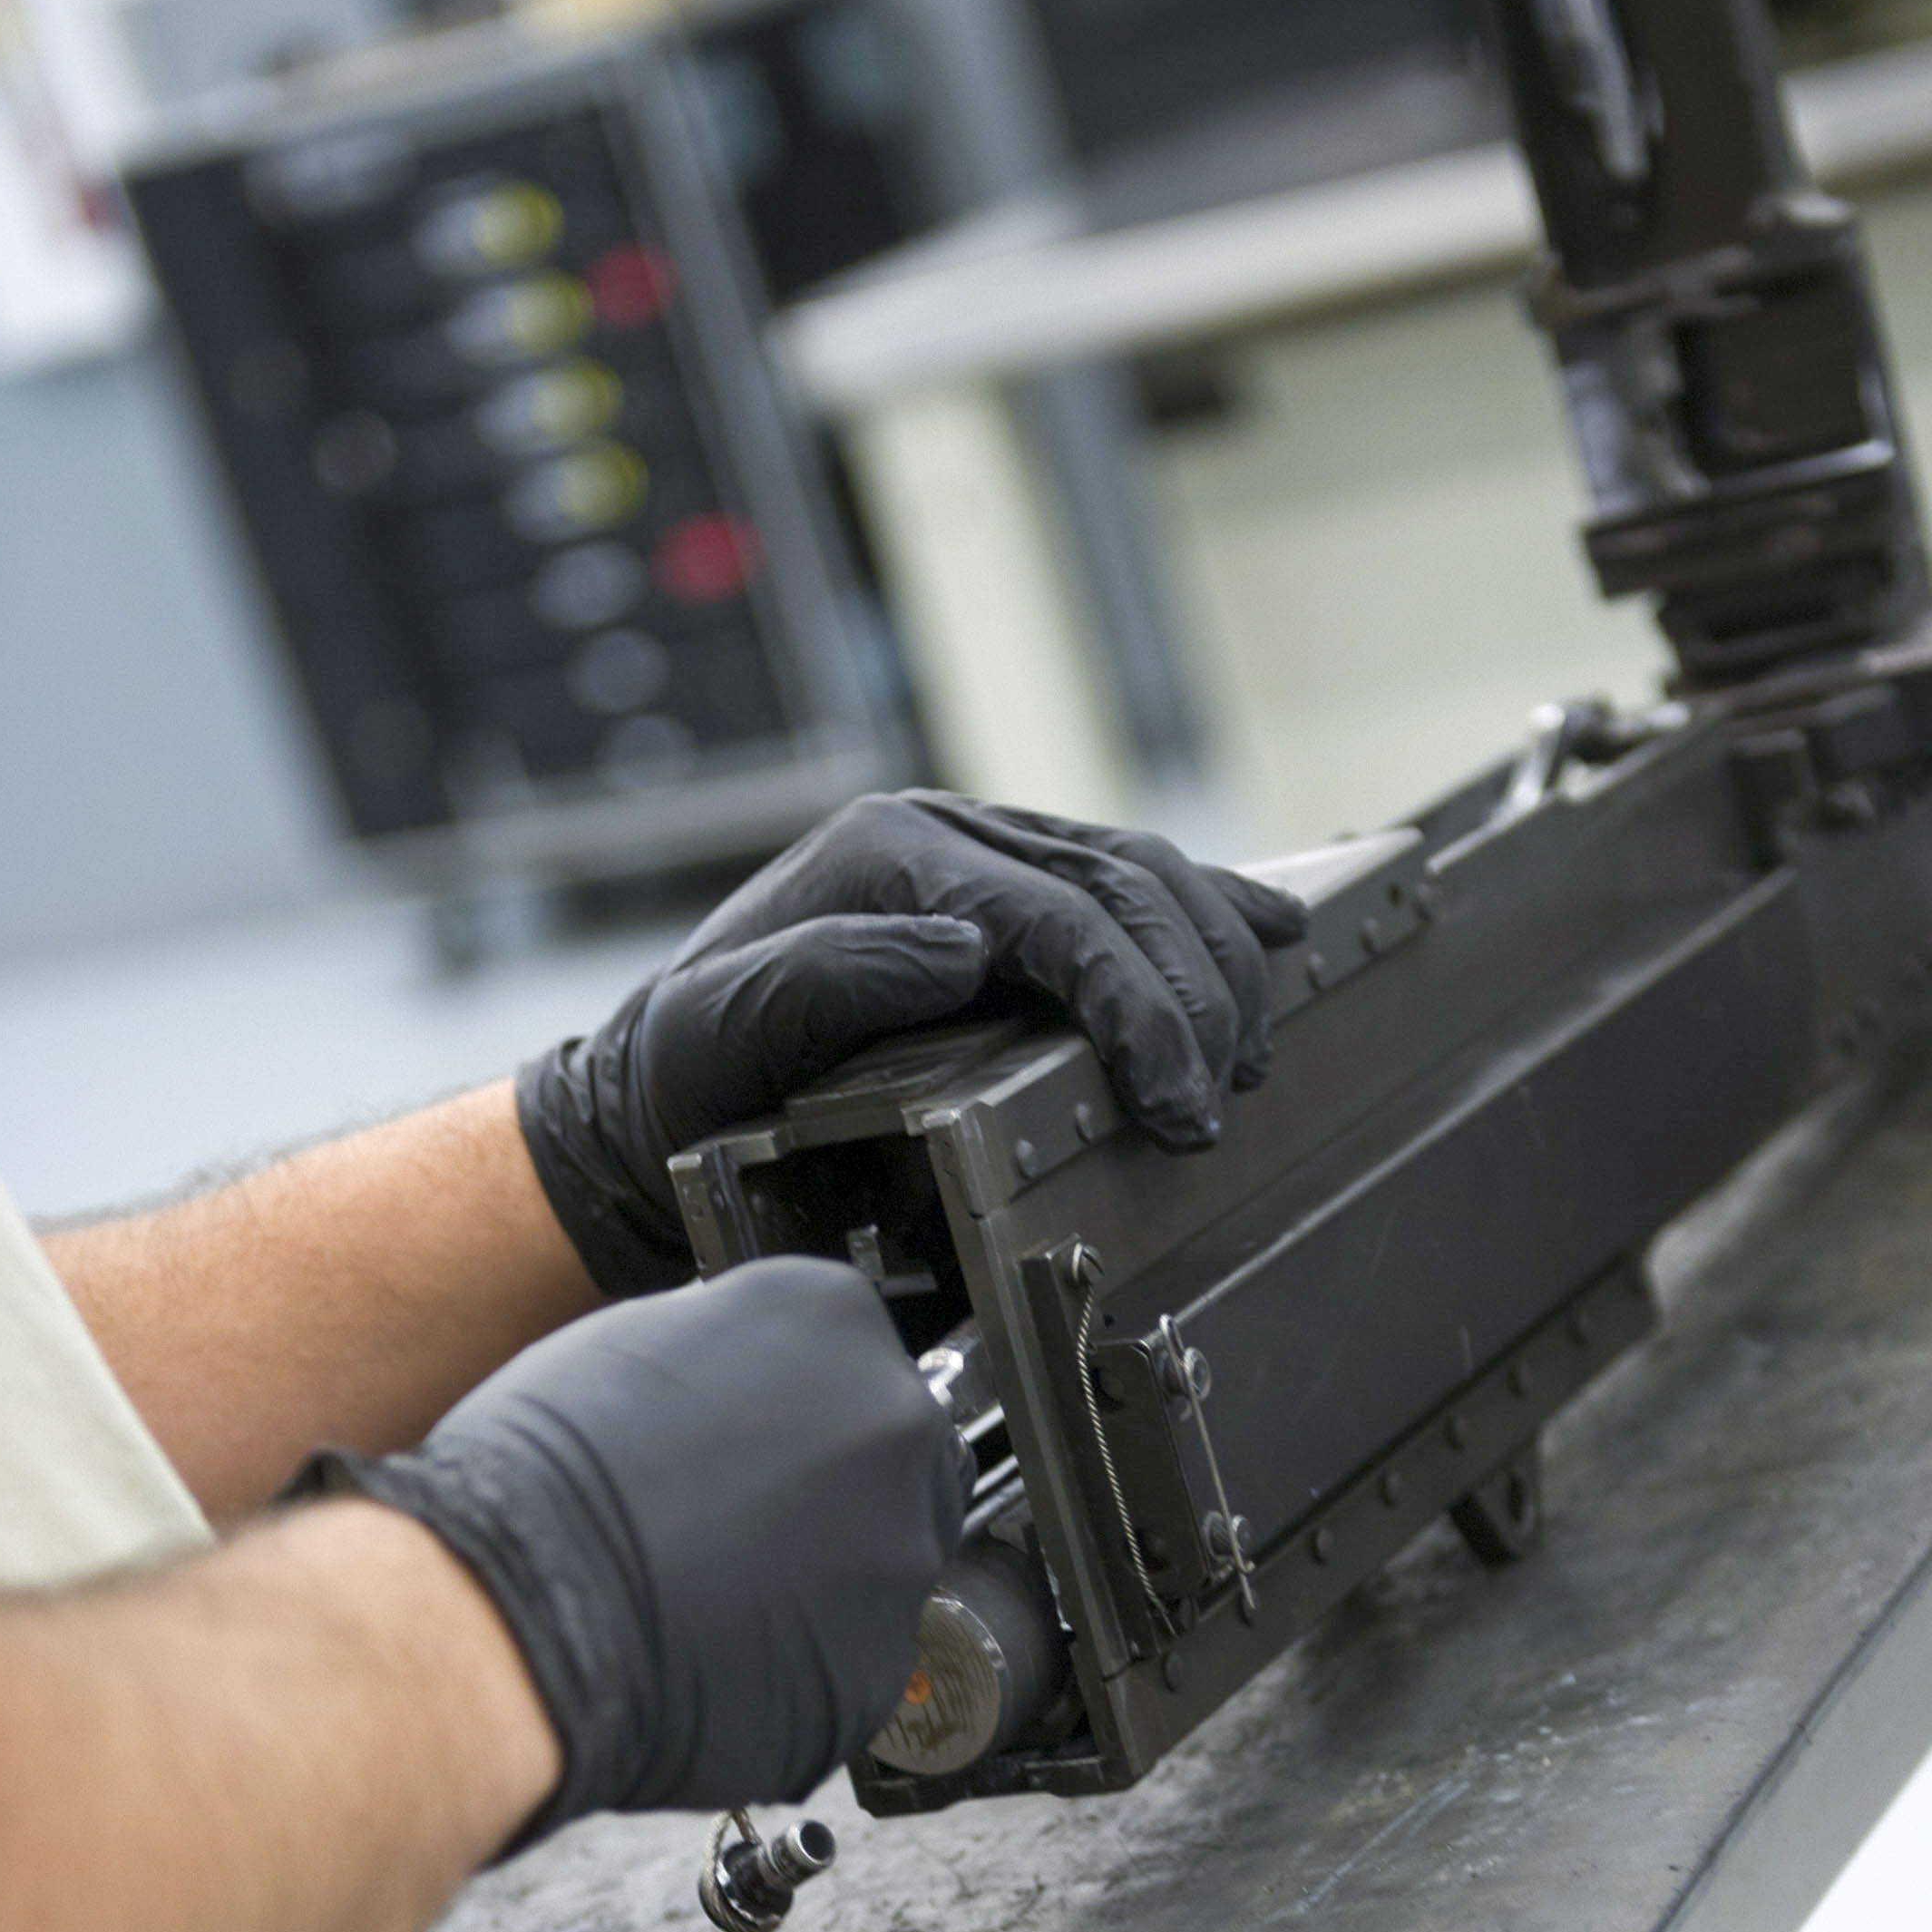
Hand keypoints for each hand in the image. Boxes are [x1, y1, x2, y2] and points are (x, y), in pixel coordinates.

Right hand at [297, 1260, 969, 1829]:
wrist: (519, 1616)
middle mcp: (892, 1424)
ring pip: (878, 1562)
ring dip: (818, 1580)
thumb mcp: (631, 1345)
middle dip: (828, 1491)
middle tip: (735, 1523)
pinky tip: (719, 1657)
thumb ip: (725, 1355)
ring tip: (711, 1596)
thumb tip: (739, 1383)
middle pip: (888, 1455)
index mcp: (834, 1319)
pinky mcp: (880, 1663)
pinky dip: (801, 1665)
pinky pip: (850, 1659)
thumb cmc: (542, 1481)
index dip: (791, 1408)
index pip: (848, 1354)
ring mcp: (899, 1550)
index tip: (757, 1439)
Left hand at [517, 791, 1309, 1294]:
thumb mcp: (724, 1029)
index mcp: (893, 854)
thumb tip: (961, 951)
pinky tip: (1278, 932)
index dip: (1136, 1004)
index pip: (1058, 915)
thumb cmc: (687, 1075)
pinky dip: (1213, 909)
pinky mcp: (1012, 894)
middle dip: (1195, 990)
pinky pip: (1133, 884)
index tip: (1174, 1095)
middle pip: (1124, 886)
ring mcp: (987, 856)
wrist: (653, 1090)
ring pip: (1146, 874)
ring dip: (1217, 956)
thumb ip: (830, 978)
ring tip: (1247, 1051)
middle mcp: (951, 836)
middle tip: (1222, 1093)